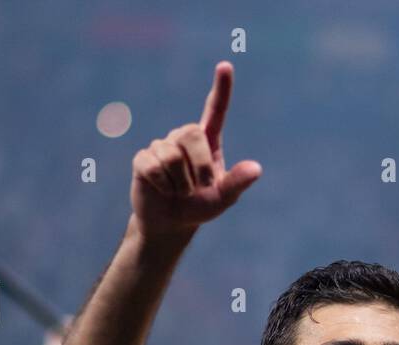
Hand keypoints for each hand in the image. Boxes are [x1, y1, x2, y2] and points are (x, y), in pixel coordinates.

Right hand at [130, 62, 261, 238]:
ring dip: (181, 183)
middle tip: (201, 187)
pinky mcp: (142, 159)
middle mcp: (184, 138)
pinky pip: (153, 166)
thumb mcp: (223, 198)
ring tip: (180, 192)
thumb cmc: (200, 207)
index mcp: (208, 142)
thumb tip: (256, 170)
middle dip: (200, 165)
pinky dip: (163, 185)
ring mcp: (161, 147)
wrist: (171, 223)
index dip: (221, 89)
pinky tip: (163, 191)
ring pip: (171, 155)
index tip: (225, 66)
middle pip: (191, 132)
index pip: (215, 110)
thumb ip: (237, 183)